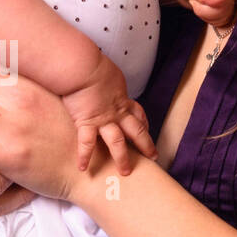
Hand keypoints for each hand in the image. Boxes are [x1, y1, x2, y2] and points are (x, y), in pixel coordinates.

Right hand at [59, 52, 156, 175]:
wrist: (82, 67)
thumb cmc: (91, 64)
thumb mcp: (107, 71)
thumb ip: (106, 80)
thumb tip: (101, 78)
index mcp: (122, 98)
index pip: (138, 113)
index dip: (144, 123)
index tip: (146, 130)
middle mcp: (116, 111)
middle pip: (137, 131)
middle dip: (146, 146)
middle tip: (153, 158)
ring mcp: (103, 119)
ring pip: (118, 143)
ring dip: (122, 158)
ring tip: (125, 172)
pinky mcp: (87, 122)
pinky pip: (87, 144)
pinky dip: (85, 157)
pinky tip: (83, 168)